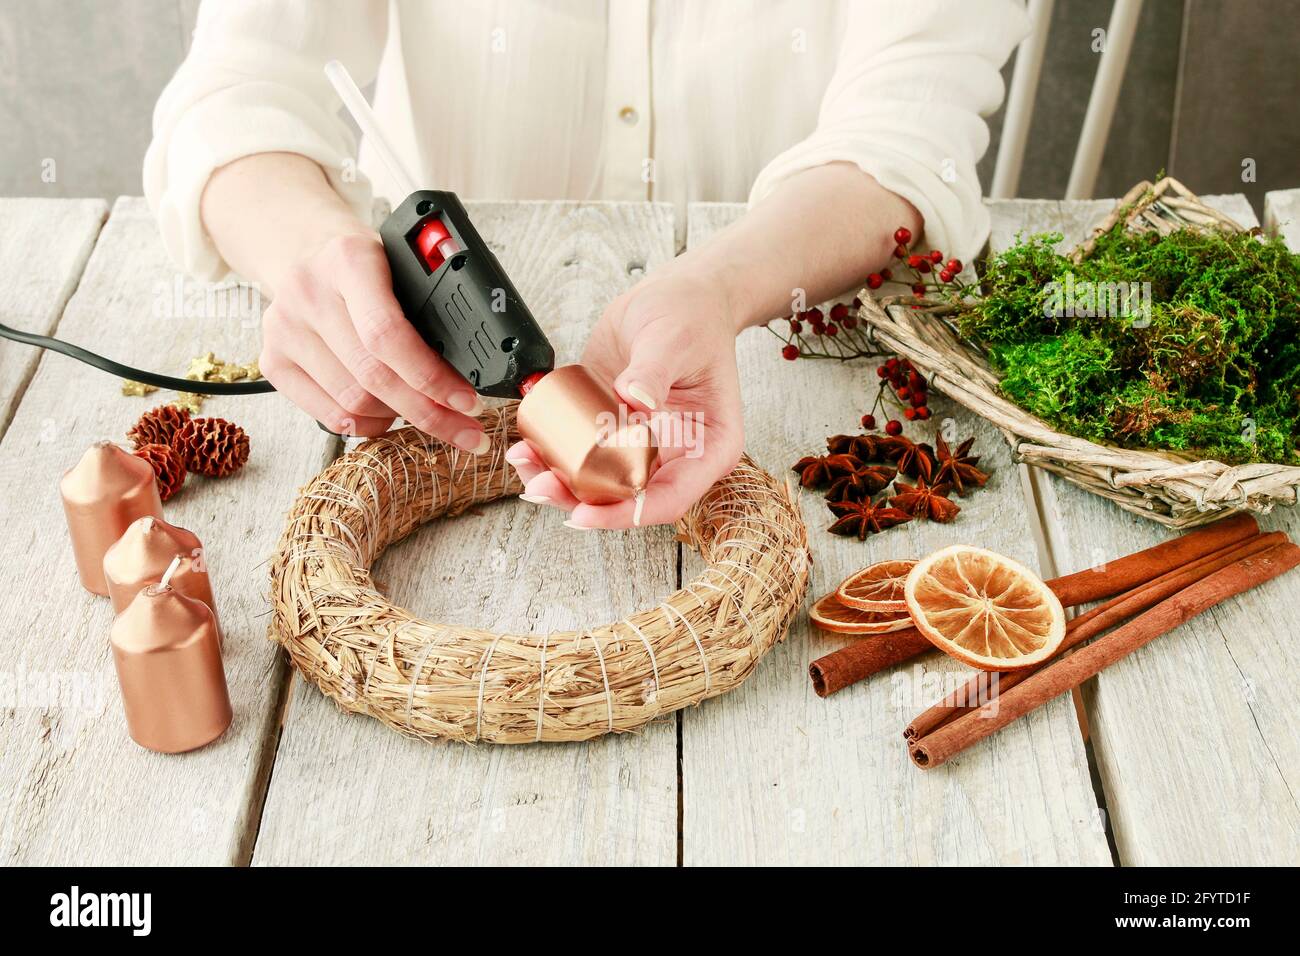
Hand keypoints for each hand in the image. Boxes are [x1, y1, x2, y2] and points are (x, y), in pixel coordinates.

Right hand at [257, 230, 488, 449]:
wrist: (304, 251)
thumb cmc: (364, 266)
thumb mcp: (400, 266)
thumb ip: (426, 310)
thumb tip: (468, 373)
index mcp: (348, 260)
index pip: (388, 334)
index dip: (432, 377)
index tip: (468, 402)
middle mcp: (308, 292)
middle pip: (373, 376)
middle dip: (429, 412)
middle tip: (466, 431)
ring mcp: (283, 329)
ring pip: (353, 402)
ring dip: (400, 418)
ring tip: (426, 413)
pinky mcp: (272, 360)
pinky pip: (329, 415)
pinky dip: (367, 425)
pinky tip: (389, 417)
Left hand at [507, 263, 744, 527]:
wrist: (677, 294)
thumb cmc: (692, 316)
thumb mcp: (674, 338)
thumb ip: (654, 370)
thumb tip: (635, 400)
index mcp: (708, 447)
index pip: (668, 498)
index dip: (625, 513)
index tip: (585, 513)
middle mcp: (674, 454)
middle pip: (626, 497)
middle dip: (580, 499)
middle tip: (541, 487)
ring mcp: (640, 443)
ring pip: (598, 480)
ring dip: (559, 480)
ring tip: (526, 464)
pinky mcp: (610, 426)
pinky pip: (581, 451)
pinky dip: (553, 454)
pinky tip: (528, 446)